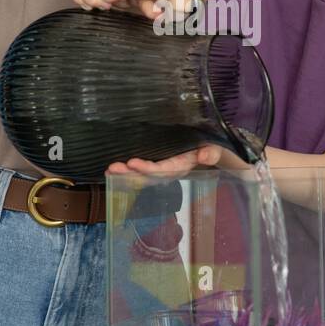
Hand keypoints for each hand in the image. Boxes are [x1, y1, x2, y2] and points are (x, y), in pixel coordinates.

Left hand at [107, 145, 222, 177]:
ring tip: (109, 171)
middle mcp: (168, 171)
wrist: (209, 151)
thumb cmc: (210, 148)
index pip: (162, 170)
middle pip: (147, 176)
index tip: (133, 163)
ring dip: (124, 174)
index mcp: (180, 167)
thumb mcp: (215, 150)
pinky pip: (139, 172)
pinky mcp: (156, 166)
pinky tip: (111, 172)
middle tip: (113, 169)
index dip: (147, 168)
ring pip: (140, 175)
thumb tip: (205, 155)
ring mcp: (161, 170)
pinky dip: (126, 172)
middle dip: (130, 174)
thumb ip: (212, 153)